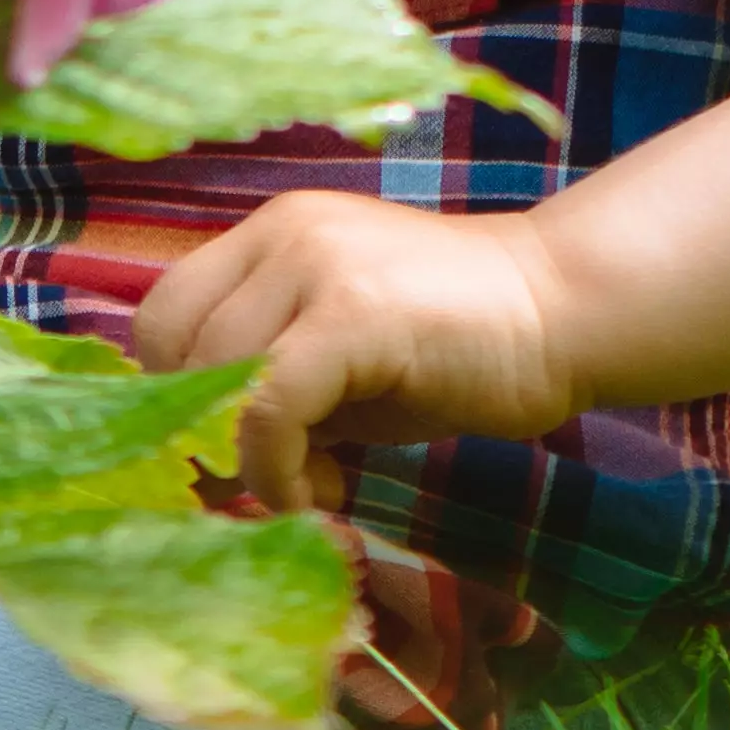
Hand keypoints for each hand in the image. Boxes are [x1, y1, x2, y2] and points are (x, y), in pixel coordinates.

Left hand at [123, 191, 586, 512]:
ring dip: (244, 458)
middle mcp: (281, 234)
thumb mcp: (340, 359)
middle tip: (265, 481)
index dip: (174, 396)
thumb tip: (207, 464)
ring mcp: (316, 262)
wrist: (566, 312)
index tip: (222, 458)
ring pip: (214, 376)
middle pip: (172, 345)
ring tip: (311, 489)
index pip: (164, 313)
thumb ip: (271, 385)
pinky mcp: (356, 310)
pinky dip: (275, 467)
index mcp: (268, 235)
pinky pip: (270, 403)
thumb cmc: (455, 347)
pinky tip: (320, 496)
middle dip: (202, 432)